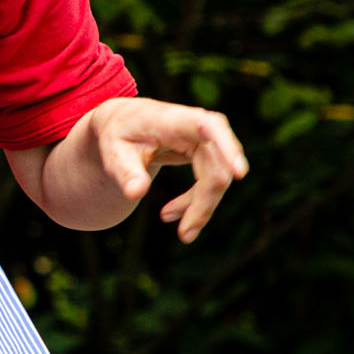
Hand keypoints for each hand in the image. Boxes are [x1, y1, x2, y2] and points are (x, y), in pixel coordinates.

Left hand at [95, 98, 247, 242]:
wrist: (123, 121)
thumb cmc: (118, 133)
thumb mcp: (113, 152)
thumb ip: (125, 171)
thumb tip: (136, 193)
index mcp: (173, 120)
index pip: (209, 127)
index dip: (228, 148)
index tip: (240, 173)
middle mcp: (196, 125)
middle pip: (216, 166)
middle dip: (204, 203)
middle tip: (185, 234)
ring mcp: (206, 137)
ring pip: (218, 177)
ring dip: (200, 206)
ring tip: (175, 226)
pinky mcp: (207, 150)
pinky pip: (211, 178)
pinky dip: (197, 200)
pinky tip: (172, 213)